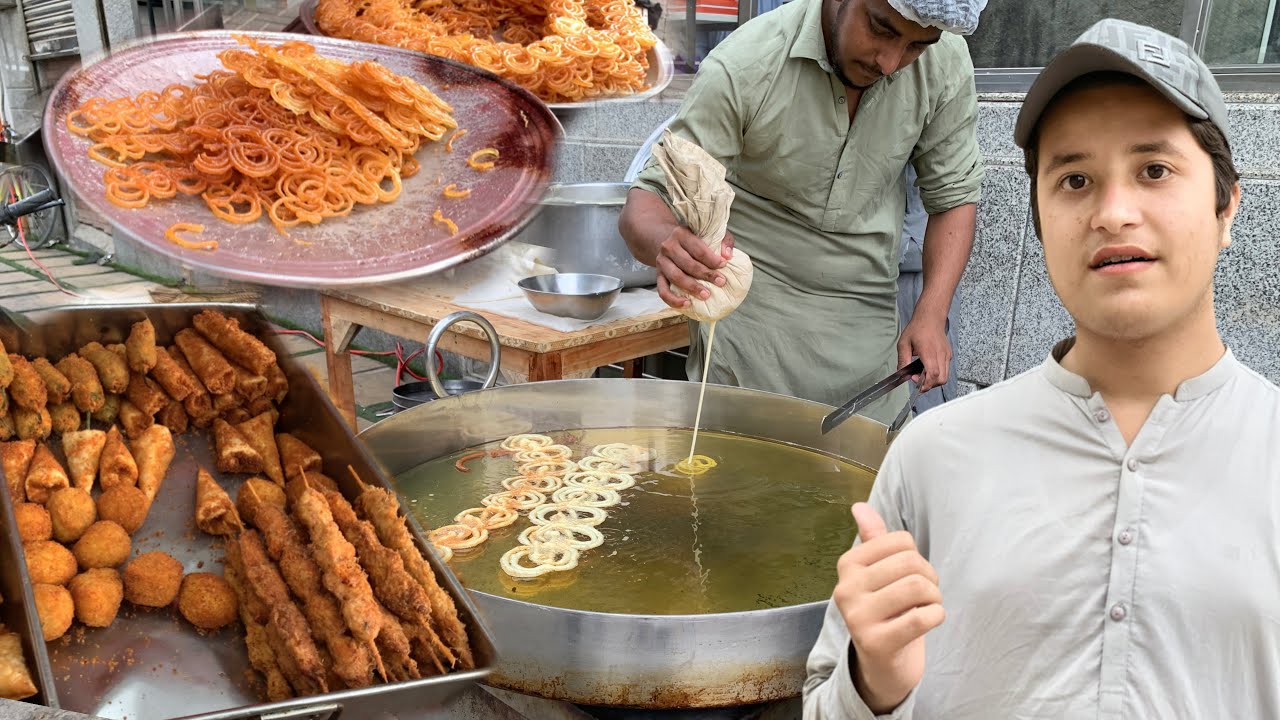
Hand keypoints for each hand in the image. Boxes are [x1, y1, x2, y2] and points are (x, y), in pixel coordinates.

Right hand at [655, 227, 734, 308]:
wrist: (668, 242)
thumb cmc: (694, 240)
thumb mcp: (710, 233)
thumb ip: (723, 240)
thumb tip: (728, 256)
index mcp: (681, 234)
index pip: (698, 249)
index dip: (712, 259)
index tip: (724, 265)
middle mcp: (668, 247)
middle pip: (688, 263)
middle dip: (706, 274)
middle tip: (721, 282)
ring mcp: (661, 262)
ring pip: (676, 277)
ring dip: (691, 287)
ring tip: (706, 295)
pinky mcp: (658, 276)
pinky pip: (662, 291)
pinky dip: (673, 300)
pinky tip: (686, 304)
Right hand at [834, 503, 943, 713]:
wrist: (881, 665)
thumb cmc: (886, 612)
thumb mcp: (877, 574)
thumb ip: (873, 539)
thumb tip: (859, 506)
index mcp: (847, 565)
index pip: (900, 540)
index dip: (917, 556)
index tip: (913, 575)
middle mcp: (846, 588)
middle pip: (911, 563)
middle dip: (930, 578)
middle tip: (926, 595)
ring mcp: (858, 617)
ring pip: (917, 587)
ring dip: (935, 598)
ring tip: (929, 607)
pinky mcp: (875, 642)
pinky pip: (922, 618)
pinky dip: (936, 617)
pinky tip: (928, 622)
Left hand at [897, 313, 950, 392]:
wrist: (930, 317)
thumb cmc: (918, 328)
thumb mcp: (904, 343)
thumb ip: (903, 360)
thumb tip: (901, 373)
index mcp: (929, 352)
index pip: (933, 375)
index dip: (925, 383)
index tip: (915, 381)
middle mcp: (940, 354)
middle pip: (941, 379)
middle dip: (929, 385)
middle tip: (918, 380)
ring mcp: (946, 355)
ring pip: (945, 376)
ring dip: (934, 380)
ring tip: (922, 374)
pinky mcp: (948, 354)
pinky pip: (946, 369)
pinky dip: (938, 373)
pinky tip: (928, 367)